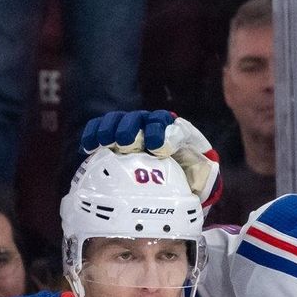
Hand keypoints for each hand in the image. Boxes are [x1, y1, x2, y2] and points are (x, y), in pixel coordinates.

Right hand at [80, 110, 221, 207]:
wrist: (164, 178)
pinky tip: (88, 147)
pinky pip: (100, 128)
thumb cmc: (182, 177)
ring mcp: (130, 128)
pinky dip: (94, 134)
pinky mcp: (111, 135)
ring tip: (106, 142)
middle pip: (141, 119)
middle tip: (127, 143)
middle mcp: (150, 126)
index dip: (160, 132)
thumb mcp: (197, 176)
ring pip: (120, 120)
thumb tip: (208, 173)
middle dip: (134, 129)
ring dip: (112, 129)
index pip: (166, 124)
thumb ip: (202, 172)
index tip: (157, 148)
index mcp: (171, 132)